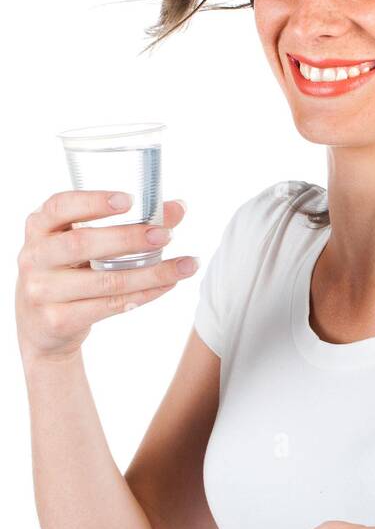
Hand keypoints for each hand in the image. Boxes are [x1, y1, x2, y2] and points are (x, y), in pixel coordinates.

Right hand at [16, 190, 196, 365]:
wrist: (41, 328)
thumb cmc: (68, 273)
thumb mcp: (82, 244)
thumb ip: (124, 223)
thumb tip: (176, 209)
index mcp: (38, 228)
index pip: (60, 206)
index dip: (93, 201)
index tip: (128, 200)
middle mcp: (34, 257)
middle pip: (82, 244)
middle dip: (128, 238)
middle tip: (165, 235)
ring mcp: (42, 291)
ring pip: (105, 281)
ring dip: (150, 273)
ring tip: (184, 265)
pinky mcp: (58, 320)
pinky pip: (109, 306)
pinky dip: (143, 294)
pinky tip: (166, 285)